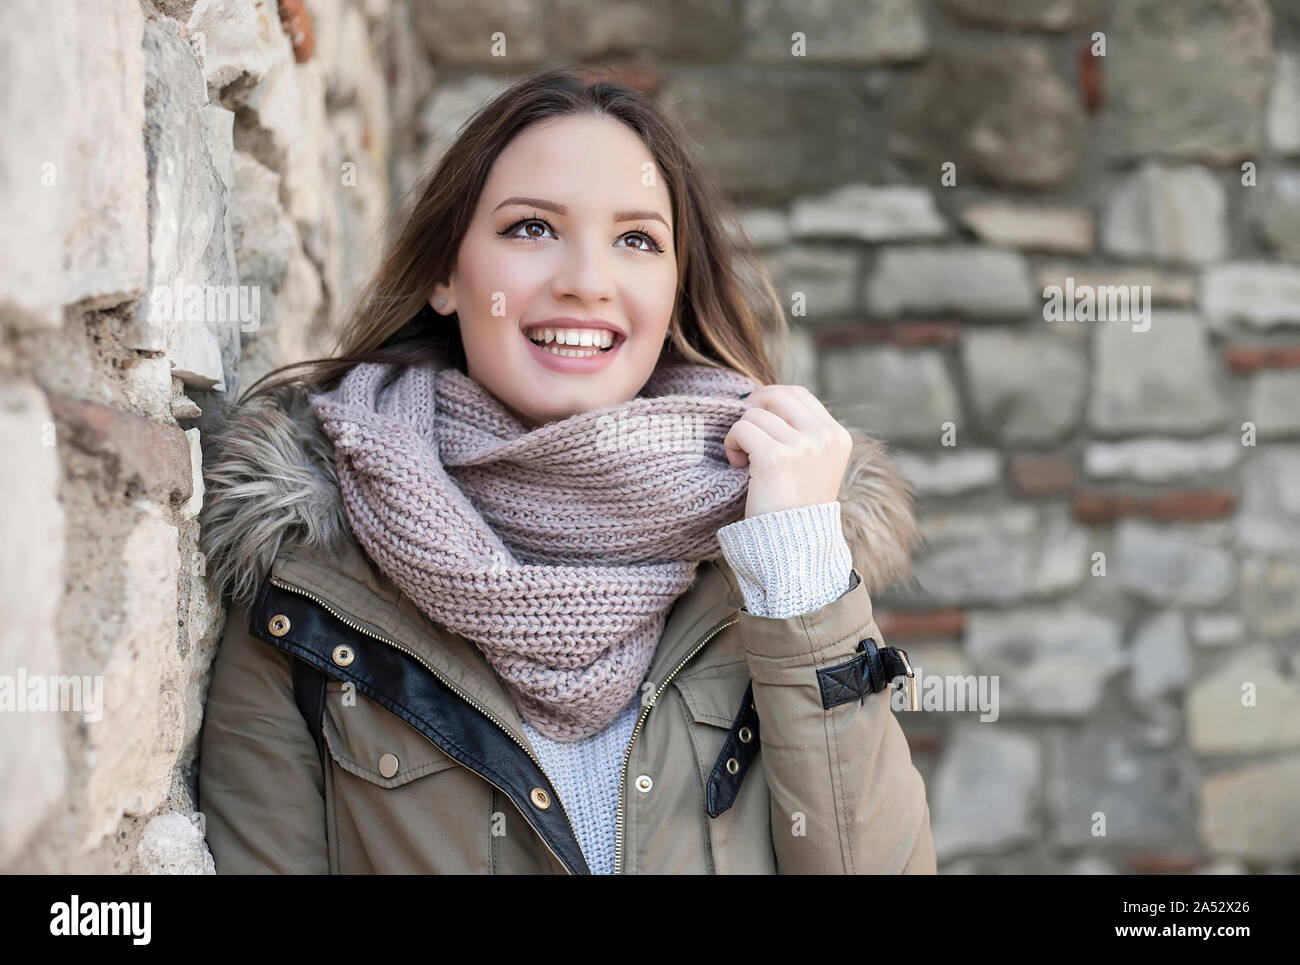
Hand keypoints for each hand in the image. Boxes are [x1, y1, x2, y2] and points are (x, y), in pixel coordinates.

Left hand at [722, 384, 853, 518]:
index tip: (756, 419)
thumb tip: (759, 400)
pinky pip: (741, 429)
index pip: (798, 394)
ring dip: (741, 434)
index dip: (770, 400)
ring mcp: (802, 445)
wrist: (795, 547)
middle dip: (753, 408)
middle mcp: (824, 436)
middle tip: (744, 434)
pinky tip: (738, 466)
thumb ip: (801, 434)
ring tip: (745, 461)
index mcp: (837, 436)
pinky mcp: (776, 456)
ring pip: (754, 414)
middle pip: (777, 394)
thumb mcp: (814, 466)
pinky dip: (732, 444)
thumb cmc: (795, 509)